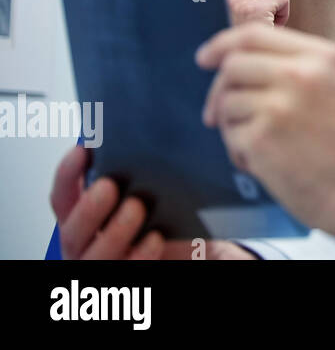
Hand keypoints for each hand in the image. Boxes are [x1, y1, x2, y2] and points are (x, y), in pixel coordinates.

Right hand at [49, 146, 254, 259]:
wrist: (195, 248)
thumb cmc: (168, 216)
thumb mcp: (149, 191)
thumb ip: (138, 172)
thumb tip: (147, 133)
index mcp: (83, 218)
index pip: (63, 196)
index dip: (67, 173)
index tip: (83, 148)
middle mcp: (86, 244)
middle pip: (72, 231)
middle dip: (88, 208)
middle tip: (109, 185)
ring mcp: (104, 263)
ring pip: (95, 256)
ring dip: (113, 232)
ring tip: (136, 208)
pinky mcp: (128, 278)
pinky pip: (129, 271)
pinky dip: (140, 255)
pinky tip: (155, 238)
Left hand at [197, 24, 334, 246]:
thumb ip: (299, 68)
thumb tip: (242, 64)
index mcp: (322, 57)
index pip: (255, 34)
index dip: (223, 44)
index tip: (206, 57)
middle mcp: (299, 74)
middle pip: (233, 66)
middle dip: (219, 91)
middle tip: (217, 115)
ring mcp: (278, 105)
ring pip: (227, 103)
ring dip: (234, 126)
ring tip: (263, 146)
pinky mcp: (261, 139)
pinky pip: (230, 136)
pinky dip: (240, 152)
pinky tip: (266, 163)